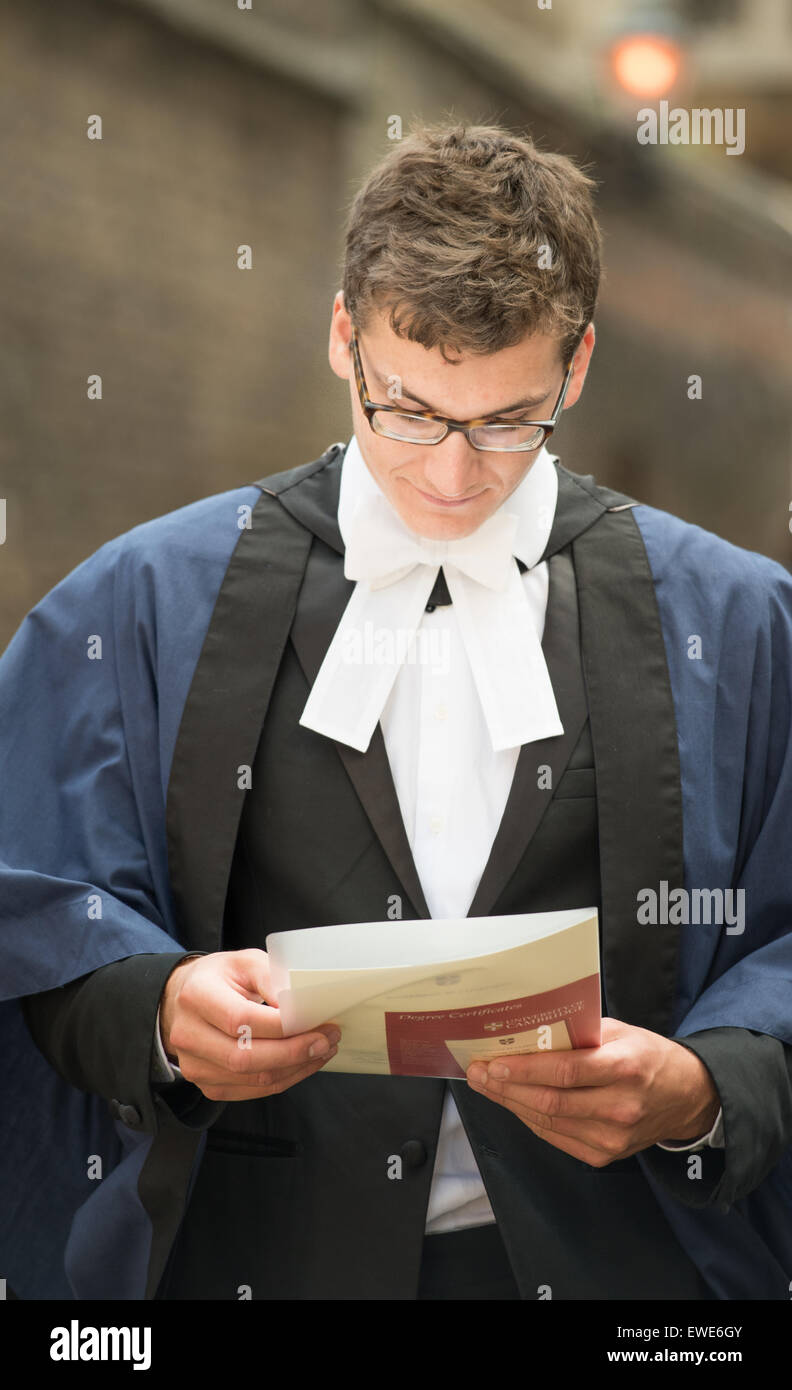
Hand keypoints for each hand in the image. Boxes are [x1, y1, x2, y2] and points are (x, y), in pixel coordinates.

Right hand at [159, 948, 340, 1101]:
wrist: (184, 1001)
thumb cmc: (220, 978)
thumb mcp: (245, 962)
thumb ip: (273, 979)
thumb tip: (303, 1005)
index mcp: (196, 996)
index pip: (241, 1019)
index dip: (282, 1026)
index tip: (317, 1023)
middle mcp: (189, 1034)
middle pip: (246, 1057)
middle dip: (295, 1052)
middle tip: (327, 1040)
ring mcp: (195, 1065)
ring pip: (254, 1078)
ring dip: (296, 1068)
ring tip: (322, 1049)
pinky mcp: (208, 1085)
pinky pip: (253, 1090)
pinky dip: (284, 1078)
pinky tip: (303, 1063)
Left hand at [466, 1017, 719, 1167]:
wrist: (685, 1097)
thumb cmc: (647, 1055)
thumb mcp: (619, 1031)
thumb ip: (578, 1032)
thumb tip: (528, 1029)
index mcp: (625, 1068)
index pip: (566, 1072)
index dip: (525, 1070)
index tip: (493, 1062)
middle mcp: (619, 1107)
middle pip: (551, 1101)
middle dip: (506, 1087)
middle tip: (477, 1073)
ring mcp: (612, 1137)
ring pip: (548, 1122)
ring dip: (511, 1104)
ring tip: (486, 1085)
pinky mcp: (604, 1155)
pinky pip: (556, 1137)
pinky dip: (529, 1118)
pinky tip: (512, 1102)